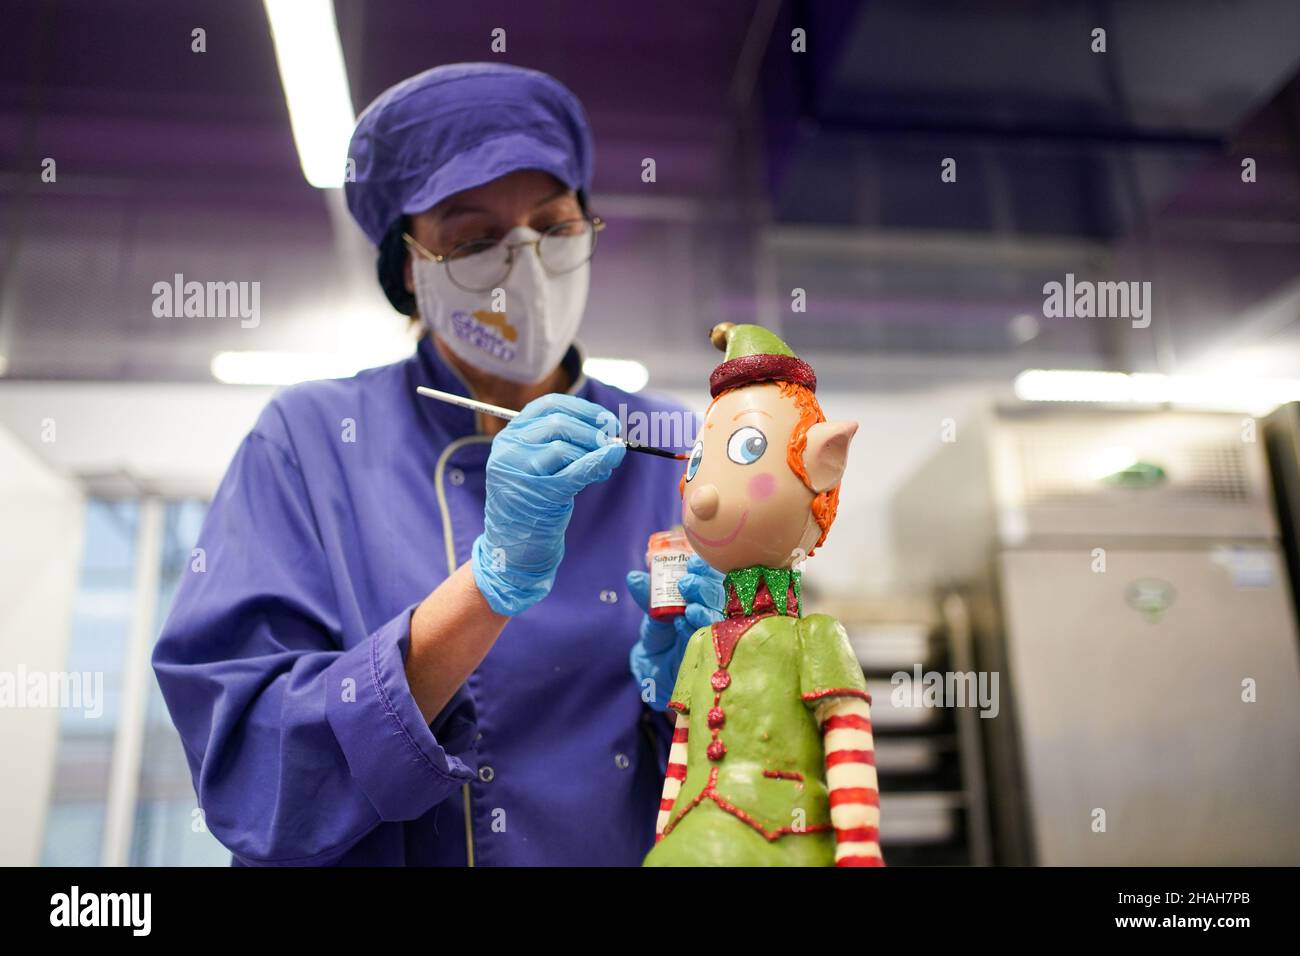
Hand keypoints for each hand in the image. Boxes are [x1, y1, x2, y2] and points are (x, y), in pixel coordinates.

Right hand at [472, 393, 623, 615]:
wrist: (513, 548)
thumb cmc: (532, 503)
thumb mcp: (540, 466)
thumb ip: (564, 443)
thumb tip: (607, 428)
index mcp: (510, 435)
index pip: (549, 405)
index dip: (583, 409)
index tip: (606, 419)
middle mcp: (508, 448)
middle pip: (559, 423)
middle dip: (593, 431)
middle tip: (613, 442)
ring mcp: (519, 471)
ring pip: (564, 446)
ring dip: (595, 452)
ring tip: (605, 466)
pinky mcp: (537, 494)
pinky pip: (573, 472)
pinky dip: (597, 463)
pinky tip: (611, 461)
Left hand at [626, 554, 725, 709]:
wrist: (656, 675)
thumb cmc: (660, 639)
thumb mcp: (653, 616)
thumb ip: (648, 596)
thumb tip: (633, 577)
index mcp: (708, 599)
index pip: (715, 579)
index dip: (707, 570)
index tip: (692, 563)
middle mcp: (719, 616)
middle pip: (723, 598)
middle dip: (706, 589)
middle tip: (687, 584)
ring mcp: (719, 637)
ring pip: (722, 620)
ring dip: (706, 611)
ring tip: (689, 608)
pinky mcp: (714, 658)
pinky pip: (711, 643)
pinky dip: (697, 632)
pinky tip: (684, 625)